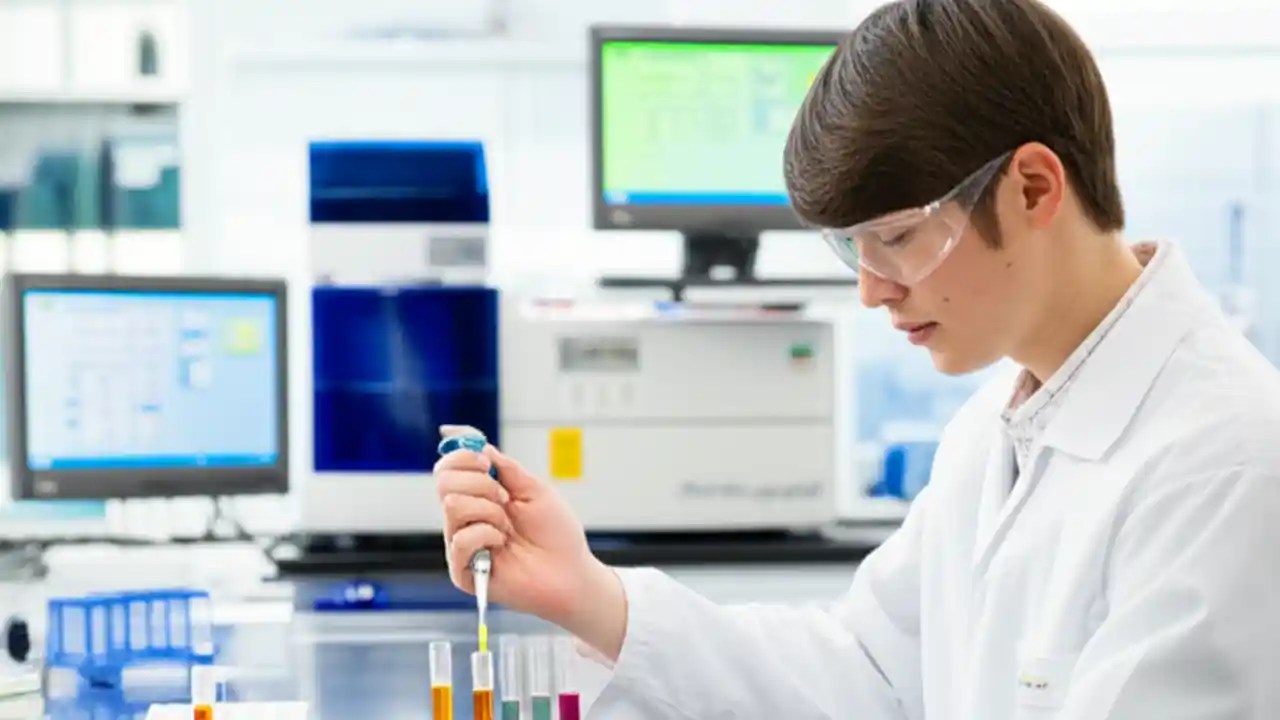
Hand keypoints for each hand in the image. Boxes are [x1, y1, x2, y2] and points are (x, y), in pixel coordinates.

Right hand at [434, 426, 627, 657]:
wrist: (569, 573)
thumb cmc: (556, 535)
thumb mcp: (534, 490)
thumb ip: (505, 468)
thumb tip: (479, 444)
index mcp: (479, 496)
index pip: (449, 467)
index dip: (463, 456)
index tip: (488, 463)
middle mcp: (465, 517)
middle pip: (443, 480)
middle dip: (479, 482)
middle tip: (504, 498)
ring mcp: (461, 543)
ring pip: (452, 505)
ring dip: (489, 511)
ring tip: (507, 528)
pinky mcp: (462, 570)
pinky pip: (460, 539)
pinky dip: (487, 536)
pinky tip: (501, 547)